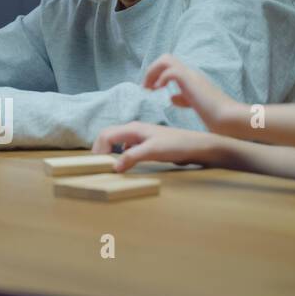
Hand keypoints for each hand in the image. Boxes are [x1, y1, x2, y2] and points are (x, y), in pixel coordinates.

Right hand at [93, 121, 222, 171]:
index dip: (98, 149)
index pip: (105, 135)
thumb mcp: (152, 151)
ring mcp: (140, 136)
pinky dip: (119, 154)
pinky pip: (126, 146)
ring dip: (109, 151)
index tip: (99, 164)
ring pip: (116, 141)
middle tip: (98, 166)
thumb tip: (114, 167)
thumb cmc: (176, 145)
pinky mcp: (146, 143)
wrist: (197, 146)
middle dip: (100, 149)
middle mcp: (134, 130)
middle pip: (108, 135)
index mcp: (133, 129)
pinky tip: (124, 163)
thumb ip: (132, 157)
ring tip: (108, 165)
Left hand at [144, 54, 243, 132]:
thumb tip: (172, 97)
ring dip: (153, 72)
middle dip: (151, 70)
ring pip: (166, 59)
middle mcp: (191, 74)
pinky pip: (171, 71)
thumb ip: (185, 100)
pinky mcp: (191, 82)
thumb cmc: (218, 119)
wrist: (231, 120)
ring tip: (150, 88)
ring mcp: (192, 76)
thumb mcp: (196, 107)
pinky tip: (160, 91)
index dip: (156, 75)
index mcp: (192, 80)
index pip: (170, 66)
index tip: (150, 90)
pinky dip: (161, 78)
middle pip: (166, 58)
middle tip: (146, 88)